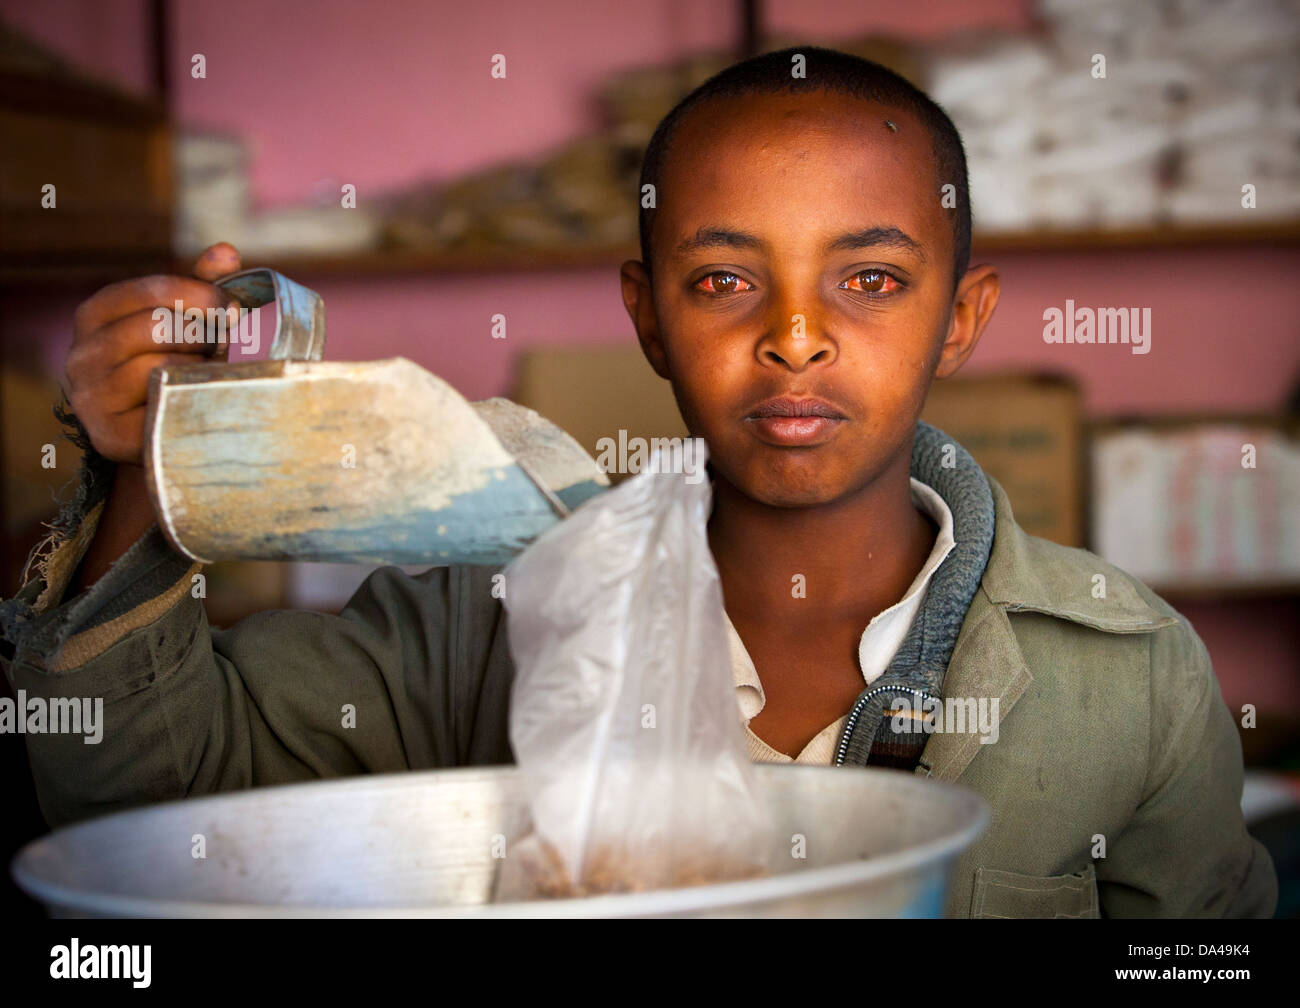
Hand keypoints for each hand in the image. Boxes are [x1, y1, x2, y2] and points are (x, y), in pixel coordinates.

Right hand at [65, 242, 242, 462]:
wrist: (153, 433)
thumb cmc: (171, 366)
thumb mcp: (183, 322)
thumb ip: (201, 287)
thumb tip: (226, 250)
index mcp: (95, 315)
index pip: (150, 291)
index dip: (199, 295)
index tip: (234, 308)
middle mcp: (82, 353)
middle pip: (156, 326)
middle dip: (201, 335)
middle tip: (223, 347)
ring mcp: (91, 396)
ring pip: (160, 366)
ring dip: (198, 369)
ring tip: (208, 374)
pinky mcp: (109, 433)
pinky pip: (163, 406)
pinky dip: (190, 399)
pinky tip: (199, 400)